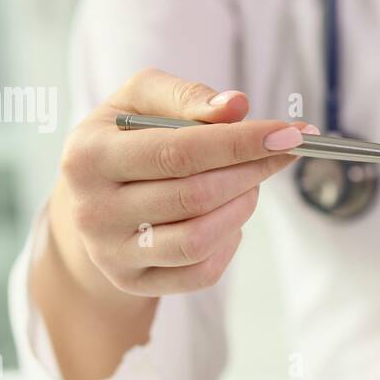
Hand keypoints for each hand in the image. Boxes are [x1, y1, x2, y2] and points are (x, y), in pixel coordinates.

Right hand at [47, 68, 311, 302]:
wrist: (89, 198)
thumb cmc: (125, 138)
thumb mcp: (140, 100)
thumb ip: (186, 97)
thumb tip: (236, 107)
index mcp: (88, 156)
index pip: (178, 151)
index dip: (242, 143)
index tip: (292, 134)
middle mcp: (92, 210)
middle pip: (195, 196)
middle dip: (251, 171)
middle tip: (280, 153)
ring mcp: (111, 254)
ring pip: (199, 240)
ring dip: (242, 207)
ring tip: (250, 183)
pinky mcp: (133, 282)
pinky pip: (200, 273)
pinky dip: (229, 243)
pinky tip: (230, 218)